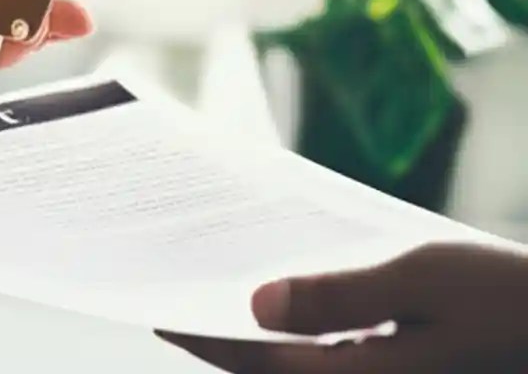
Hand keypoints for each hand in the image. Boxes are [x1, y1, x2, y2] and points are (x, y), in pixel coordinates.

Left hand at [156, 242, 527, 372]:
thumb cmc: (511, 303)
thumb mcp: (423, 281)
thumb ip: (338, 297)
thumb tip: (258, 306)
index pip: (254, 361)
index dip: (200, 333)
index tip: (154, 309)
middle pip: (268, 369)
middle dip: (220, 334)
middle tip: (176, 289)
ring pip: (297, 369)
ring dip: (258, 336)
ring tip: (220, 285)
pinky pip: (330, 363)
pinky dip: (300, 336)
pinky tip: (289, 299)